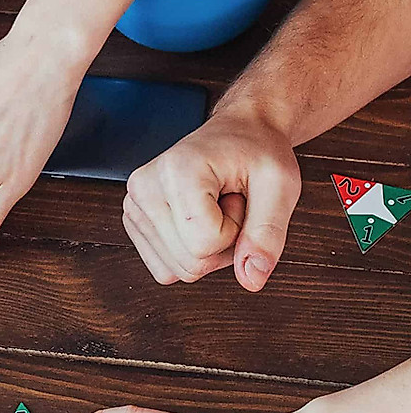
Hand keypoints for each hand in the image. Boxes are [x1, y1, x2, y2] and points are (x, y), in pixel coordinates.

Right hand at [123, 103, 301, 291]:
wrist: (238, 132)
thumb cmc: (258, 151)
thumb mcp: (280, 185)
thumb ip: (268, 234)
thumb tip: (252, 280)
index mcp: (176, 171)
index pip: (205, 245)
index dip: (236, 230)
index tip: (239, 196)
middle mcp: (144, 189)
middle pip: (190, 265)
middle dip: (222, 244)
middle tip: (228, 203)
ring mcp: (133, 208)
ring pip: (177, 271)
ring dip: (206, 250)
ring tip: (214, 209)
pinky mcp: (133, 223)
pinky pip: (165, 270)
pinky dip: (188, 254)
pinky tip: (196, 222)